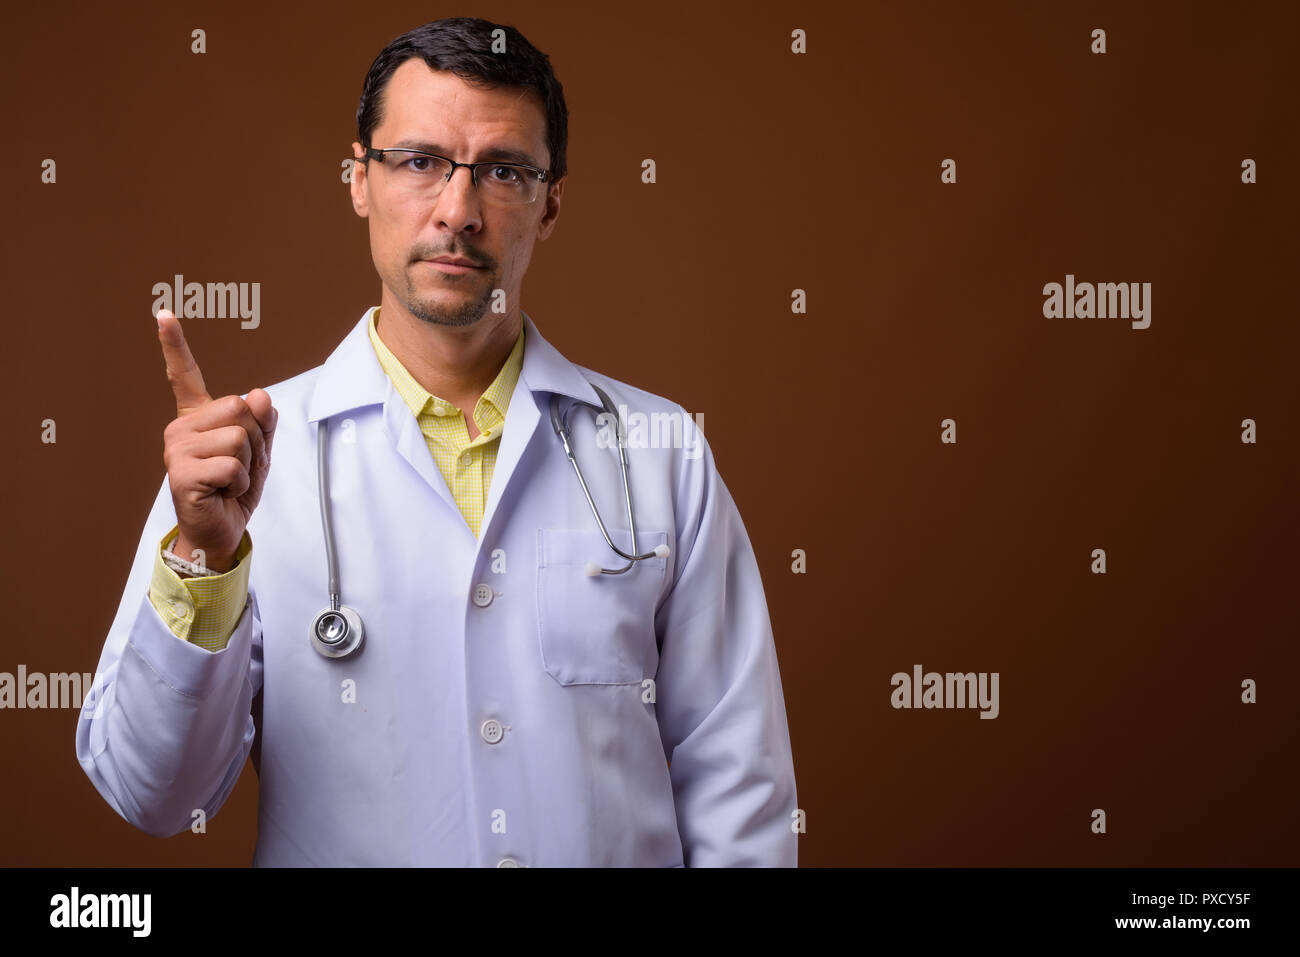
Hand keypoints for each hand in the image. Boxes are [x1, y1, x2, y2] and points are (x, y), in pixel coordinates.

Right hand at [157, 308, 276, 572]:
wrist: (220, 531)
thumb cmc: (236, 489)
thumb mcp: (258, 451)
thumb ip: (263, 421)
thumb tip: (259, 393)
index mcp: (197, 418)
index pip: (185, 376)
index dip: (174, 344)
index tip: (163, 313)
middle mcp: (181, 428)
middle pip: (240, 408)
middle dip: (255, 439)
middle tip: (239, 465)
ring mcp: (176, 449)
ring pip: (240, 437)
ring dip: (249, 464)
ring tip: (231, 481)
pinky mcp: (181, 473)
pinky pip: (233, 465)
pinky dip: (241, 482)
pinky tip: (223, 493)